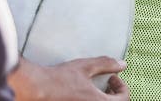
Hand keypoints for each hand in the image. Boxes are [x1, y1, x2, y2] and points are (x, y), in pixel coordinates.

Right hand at [9, 56, 128, 100]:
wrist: (36, 89)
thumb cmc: (60, 79)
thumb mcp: (86, 67)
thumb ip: (107, 64)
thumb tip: (122, 64)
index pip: (124, 99)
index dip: (122, 87)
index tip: (113, 78)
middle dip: (115, 95)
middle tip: (108, 83)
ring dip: (104, 99)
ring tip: (97, 89)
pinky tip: (84, 94)